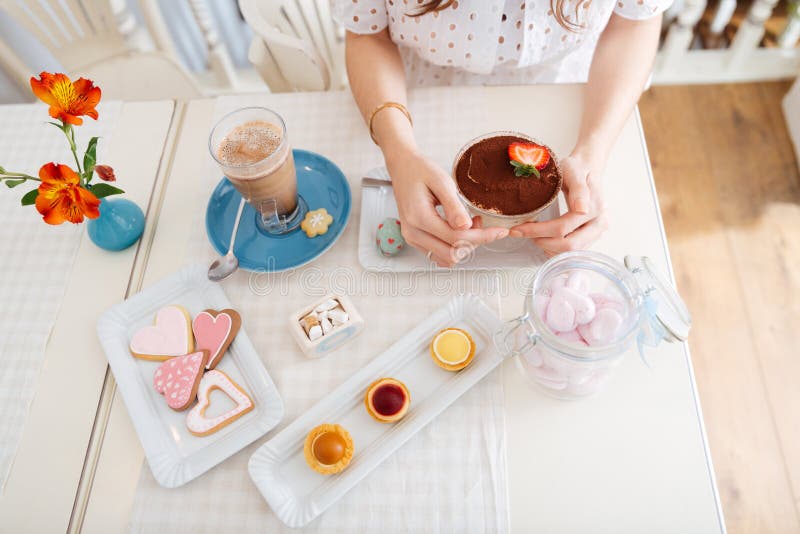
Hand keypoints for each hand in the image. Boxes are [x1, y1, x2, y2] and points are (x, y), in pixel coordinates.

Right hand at [385, 148, 508, 266]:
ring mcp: (412, 239)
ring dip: (464, 247)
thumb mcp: (441, 181)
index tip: (500, 231)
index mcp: (419, 217)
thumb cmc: (420, 170)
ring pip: (446, 258)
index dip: (482, 237)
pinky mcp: (415, 240)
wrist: (402, 168)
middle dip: (474, 242)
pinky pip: (439, 255)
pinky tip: (459, 231)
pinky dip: (453, 247)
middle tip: (481, 222)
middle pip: (452, 253)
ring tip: (470, 224)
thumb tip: (466, 227)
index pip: (456, 238)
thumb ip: (453, 206)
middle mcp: (413, 233)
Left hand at [508, 152, 607, 254]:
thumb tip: (582, 210)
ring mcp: (597, 232)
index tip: (518, 229)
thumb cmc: (577, 169)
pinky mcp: (591, 237)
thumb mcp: (574, 171)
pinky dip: (556, 249)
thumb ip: (579, 189)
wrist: (587, 169)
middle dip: (543, 242)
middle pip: (569, 246)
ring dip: (549, 248)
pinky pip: (573, 252)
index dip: (538, 231)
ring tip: (534, 236)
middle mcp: (599, 224)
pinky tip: (546, 239)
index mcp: (594, 208)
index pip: (563, 227)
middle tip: (524, 233)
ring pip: (571, 253)